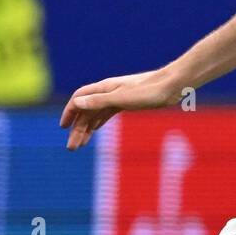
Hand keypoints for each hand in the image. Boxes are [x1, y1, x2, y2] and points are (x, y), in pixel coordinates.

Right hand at [60, 67, 177, 149]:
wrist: (172, 86)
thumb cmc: (149, 91)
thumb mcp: (122, 98)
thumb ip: (99, 101)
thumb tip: (77, 103)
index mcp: (104, 88)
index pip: (79, 99)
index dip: (70, 112)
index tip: (63, 128)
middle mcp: (108, 92)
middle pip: (86, 110)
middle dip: (77, 129)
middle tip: (71, 148)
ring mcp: (118, 97)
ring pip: (96, 114)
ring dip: (86, 129)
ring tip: (80, 145)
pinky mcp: (127, 103)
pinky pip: (107, 114)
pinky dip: (98, 123)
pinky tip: (94, 131)